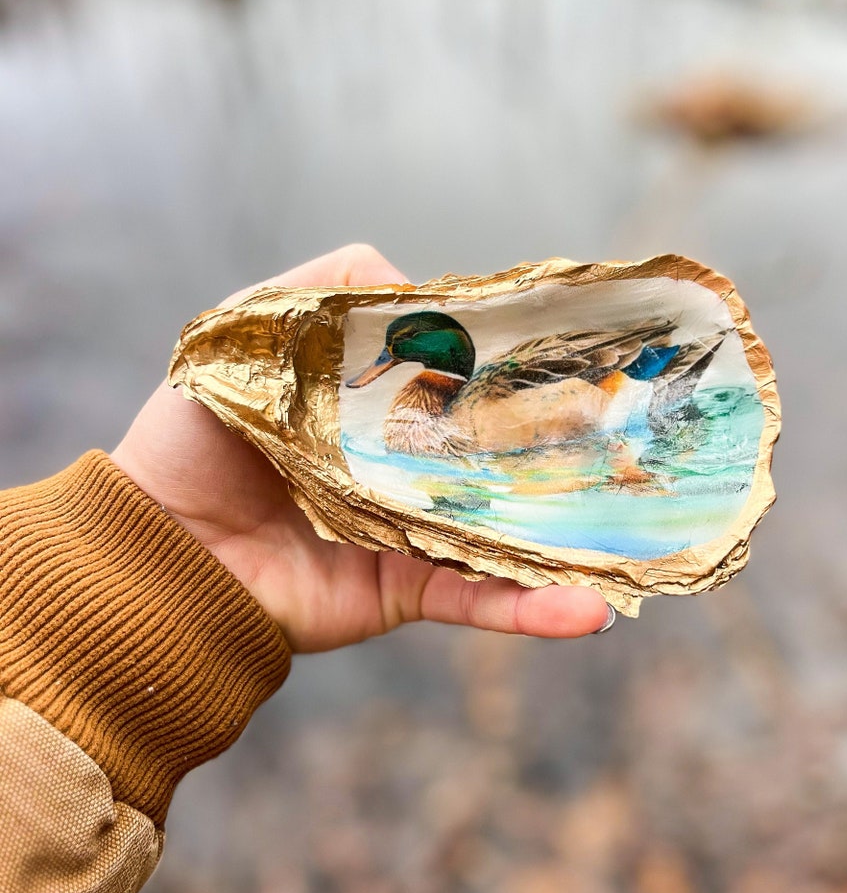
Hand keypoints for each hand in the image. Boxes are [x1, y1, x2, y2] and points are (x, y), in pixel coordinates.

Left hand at [113, 244, 612, 651]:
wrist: (148, 549)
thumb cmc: (189, 437)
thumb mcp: (245, 333)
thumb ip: (321, 288)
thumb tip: (419, 282)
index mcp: (374, 406)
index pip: (462, 380)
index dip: (516, 366)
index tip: (581, 351)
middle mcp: (402, 468)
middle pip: (499, 455)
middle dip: (570, 448)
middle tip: (641, 434)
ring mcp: (408, 533)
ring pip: (506, 532)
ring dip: (578, 537)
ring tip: (651, 530)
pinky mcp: (399, 592)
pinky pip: (474, 600)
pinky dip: (531, 610)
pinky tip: (593, 609)